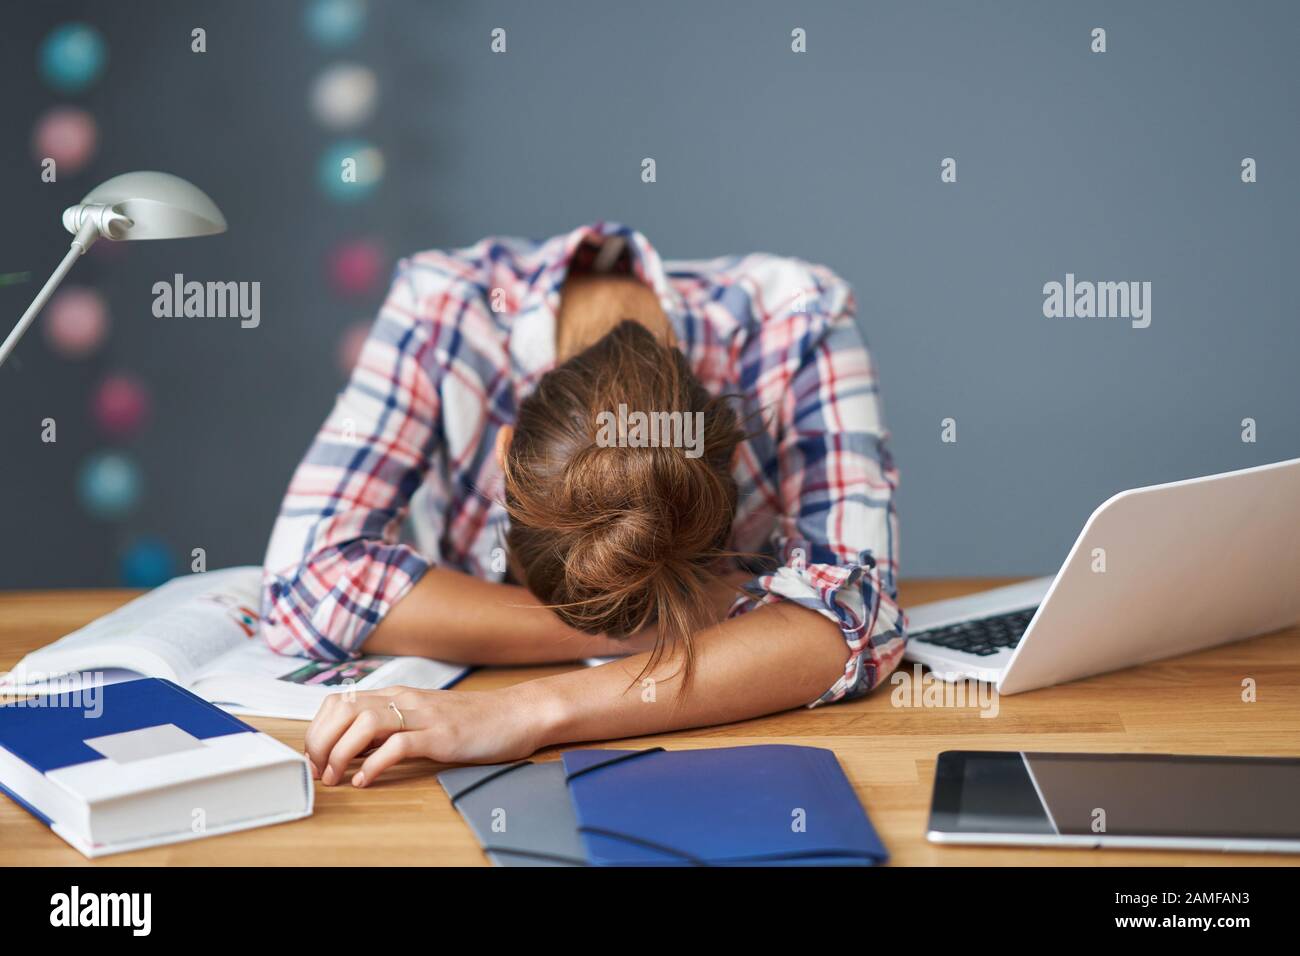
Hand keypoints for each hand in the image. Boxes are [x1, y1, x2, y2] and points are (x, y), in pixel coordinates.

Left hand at [304, 685, 549, 787]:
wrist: (516, 714)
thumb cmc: (472, 721)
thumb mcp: (423, 719)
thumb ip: (391, 729)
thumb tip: (354, 750)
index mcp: (397, 696)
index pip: (340, 702)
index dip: (319, 729)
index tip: (315, 757)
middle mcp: (405, 700)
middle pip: (343, 710)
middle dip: (321, 742)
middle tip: (320, 770)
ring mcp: (423, 716)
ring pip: (364, 724)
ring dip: (341, 753)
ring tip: (337, 777)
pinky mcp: (441, 735)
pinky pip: (398, 746)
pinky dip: (374, 764)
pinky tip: (366, 780)